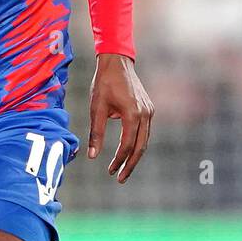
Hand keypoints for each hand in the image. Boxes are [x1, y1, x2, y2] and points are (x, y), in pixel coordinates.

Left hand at [88, 53, 153, 182]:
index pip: (127, 145)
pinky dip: (137, 144)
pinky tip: (128, 152)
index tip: (110, 171)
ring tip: (124, 169)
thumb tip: (92, 156)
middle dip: (130, 164)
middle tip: (120, 178)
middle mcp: (145, 114)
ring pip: (144, 141)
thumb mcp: (96, 108)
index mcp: (132, 114)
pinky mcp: (149, 109)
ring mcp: (149, 111)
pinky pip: (145, 132)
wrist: (117, 62)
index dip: (119, 160)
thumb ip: (96, 133)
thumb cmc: (104, 83)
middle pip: (140, 147)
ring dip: (135, 156)